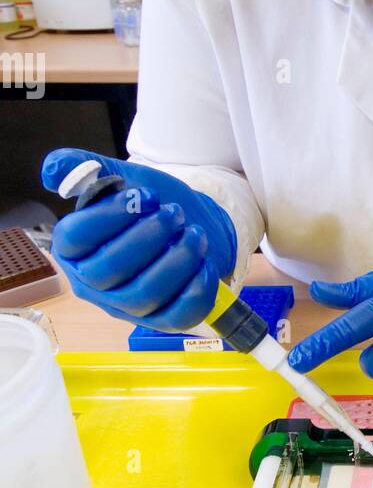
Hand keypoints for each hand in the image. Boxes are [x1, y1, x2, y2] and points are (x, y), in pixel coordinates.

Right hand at [41, 147, 236, 331]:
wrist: (190, 223)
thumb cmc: (151, 205)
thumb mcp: (120, 177)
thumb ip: (84, 167)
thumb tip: (52, 171)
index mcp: (75, 248)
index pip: (75, 239)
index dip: (108, 216)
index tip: (144, 195)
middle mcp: (94, 283)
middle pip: (107, 270)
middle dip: (147, 237)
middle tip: (174, 212)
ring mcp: (127, 306)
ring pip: (143, 295)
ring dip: (175, 260)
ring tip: (195, 233)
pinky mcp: (162, 320)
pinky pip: (176, 318)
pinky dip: (195, 291)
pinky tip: (205, 263)